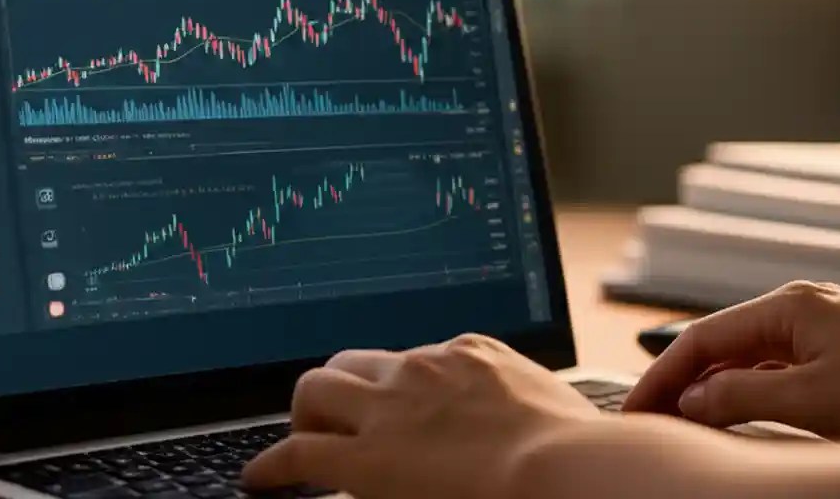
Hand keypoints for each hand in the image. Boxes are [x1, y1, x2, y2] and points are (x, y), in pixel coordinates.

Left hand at [243, 330, 839, 498]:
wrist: (561, 470)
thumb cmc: (578, 455)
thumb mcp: (561, 414)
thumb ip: (535, 408)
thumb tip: (556, 426)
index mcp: (474, 355)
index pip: (417, 359)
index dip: (398, 385)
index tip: (397, 400)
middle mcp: (426, 366)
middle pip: (358, 360)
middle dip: (343, 386)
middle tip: (339, 415)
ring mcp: (391, 403)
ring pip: (318, 389)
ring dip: (308, 415)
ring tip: (301, 441)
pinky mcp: (366, 449)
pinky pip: (298, 452)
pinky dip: (273, 468)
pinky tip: (262, 483)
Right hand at [623, 281, 839, 435]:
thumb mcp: (811, 401)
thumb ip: (739, 395)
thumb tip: (689, 400)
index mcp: (788, 306)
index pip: (701, 337)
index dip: (661, 375)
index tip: (633, 408)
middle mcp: (798, 306)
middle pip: (718, 342)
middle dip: (679, 379)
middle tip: (645, 416)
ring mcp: (816, 327)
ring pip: (743, 356)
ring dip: (709, 386)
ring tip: (678, 418)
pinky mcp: (832, 350)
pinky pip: (770, 367)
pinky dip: (742, 388)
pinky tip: (729, 411)